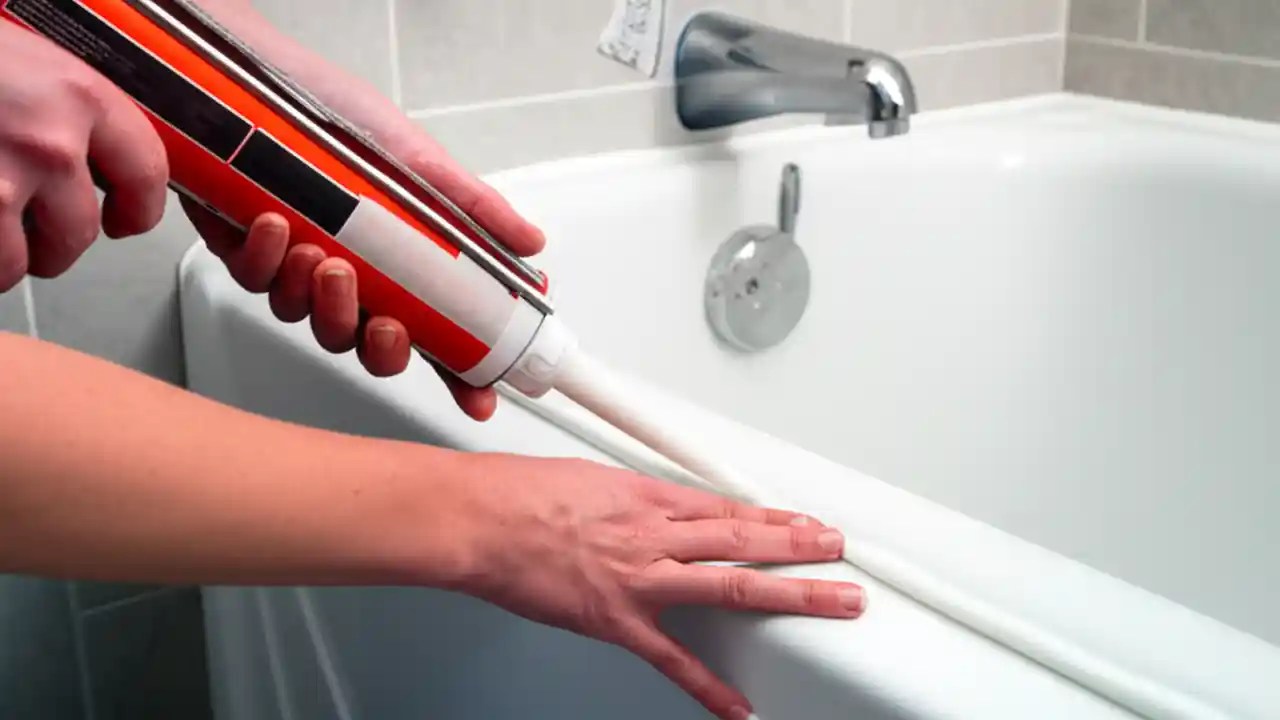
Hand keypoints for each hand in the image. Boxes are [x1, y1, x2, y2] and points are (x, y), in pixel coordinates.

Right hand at [0, 20, 166, 290]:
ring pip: (21, 263)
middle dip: (54, 243)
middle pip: (79, 233)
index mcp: (76, 95)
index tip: (124, 219)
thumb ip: (63, 109)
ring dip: (3, 258)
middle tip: (30, 230)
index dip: (137, 207)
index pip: (146, 171)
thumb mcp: (19, 58)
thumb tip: (96, 160)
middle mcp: (47, 142)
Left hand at [181, 5, 543, 421]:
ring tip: (326, 258)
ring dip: (323, 302)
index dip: (461, 376)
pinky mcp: (249, 255)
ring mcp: (302, 271)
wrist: (257, 75)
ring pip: (313, 324)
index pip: (439, 336)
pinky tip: (278, 230)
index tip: (479, 398)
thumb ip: (473, 207)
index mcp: (401, 266)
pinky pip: (257, 283)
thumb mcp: (419, 160)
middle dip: (379, 346)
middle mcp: (356, 277)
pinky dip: (268, 262)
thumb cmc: (336, 112)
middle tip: (384, 319)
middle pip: (371, 349)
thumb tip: (531, 245)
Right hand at [455, 454, 863, 719]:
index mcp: (649, 497)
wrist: (480, 521)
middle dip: (802, 546)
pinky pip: (674, 659)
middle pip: (747, 540)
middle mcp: (656, 535)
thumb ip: (632, 498)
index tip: (806, 523)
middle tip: (842, 552)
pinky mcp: (618, 620)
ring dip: (790, 593)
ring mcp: (642, 580)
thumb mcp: (590, 478)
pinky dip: (708, 687)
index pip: (729, 508)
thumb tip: (657, 507)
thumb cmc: (521, 494)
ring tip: (834, 600)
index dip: (775, 517)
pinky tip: (738, 706)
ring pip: (731, 585)